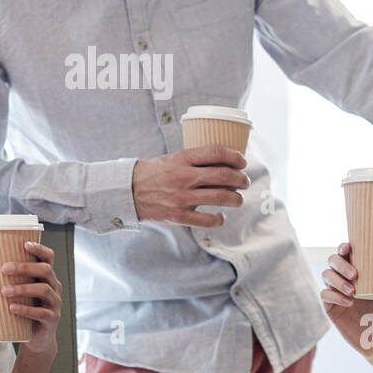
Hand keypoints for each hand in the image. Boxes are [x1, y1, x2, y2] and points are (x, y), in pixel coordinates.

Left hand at [1, 240, 61, 357]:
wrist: (37, 338)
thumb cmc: (26, 309)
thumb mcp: (21, 292)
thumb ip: (11, 280)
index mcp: (47, 276)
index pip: (48, 257)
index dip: (39, 248)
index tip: (24, 244)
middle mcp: (54, 286)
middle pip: (45, 270)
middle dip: (24, 267)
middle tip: (5, 268)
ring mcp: (55, 303)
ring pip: (44, 290)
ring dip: (23, 288)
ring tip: (4, 291)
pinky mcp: (52, 319)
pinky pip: (41, 313)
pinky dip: (26, 310)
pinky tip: (12, 308)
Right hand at [132, 146, 248, 226]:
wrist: (127, 191)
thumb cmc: (152, 173)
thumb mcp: (171, 159)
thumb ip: (193, 160)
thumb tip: (222, 164)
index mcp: (182, 159)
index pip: (216, 152)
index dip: (235, 156)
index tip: (243, 161)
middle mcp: (184, 177)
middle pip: (224, 175)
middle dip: (241, 179)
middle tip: (245, 182)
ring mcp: (182, 197)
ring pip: (221, 197)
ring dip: (235, 199)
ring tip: (238, 199)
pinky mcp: (178, 215)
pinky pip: (206, 219)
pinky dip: (218, 219)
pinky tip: (220, 216)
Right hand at [321, 242, 372, 329]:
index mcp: (358, 272)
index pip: (345, 254)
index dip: (343, 247)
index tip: (349, 248)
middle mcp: (344, 279)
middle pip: (332, 261)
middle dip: (340, 264)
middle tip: (355, 274)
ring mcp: (336, 293)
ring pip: (326, 276)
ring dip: (337, 280)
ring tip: (353, 291)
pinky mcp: (331, 308)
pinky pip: (324, 296)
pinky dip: (334, 296)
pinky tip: (348, 302)